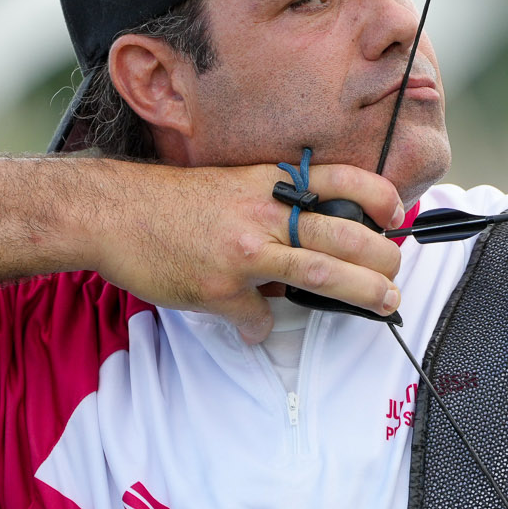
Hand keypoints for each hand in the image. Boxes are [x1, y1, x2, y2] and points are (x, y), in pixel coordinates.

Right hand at [84, 160, 403, 342]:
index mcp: (270, 183)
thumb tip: (303, 245)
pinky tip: (252, 328)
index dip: (379, 197)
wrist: (112, 213)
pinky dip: (258, 328)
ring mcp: (246, 251)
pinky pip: (257, 319)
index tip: (395, 214)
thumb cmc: (170, 202)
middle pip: (345, 234)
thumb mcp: (232, 186)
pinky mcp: (221, 288)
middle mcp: (265, 213)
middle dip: (383, 258)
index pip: (342, 180)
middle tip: (396, 274)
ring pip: (322, 273)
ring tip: (385, 302)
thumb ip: (271, 209)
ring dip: (363, 292)